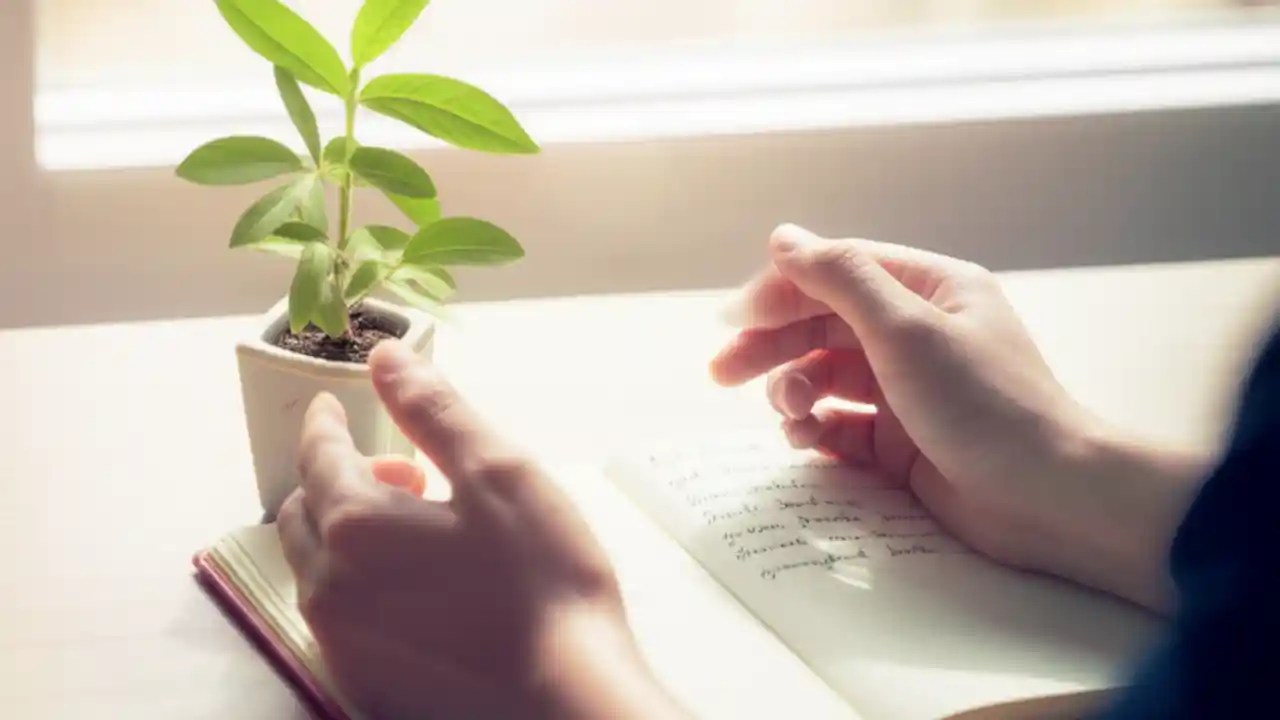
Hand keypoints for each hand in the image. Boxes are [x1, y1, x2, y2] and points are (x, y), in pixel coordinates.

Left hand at [277, 341, 685, 718]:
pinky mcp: (363, 687)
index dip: (324, 423)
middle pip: (303, 514)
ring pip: (317, 569)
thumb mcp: (499, 474)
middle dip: (339, 478)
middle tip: (404, 472)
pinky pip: (338, 619)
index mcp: (356, 526)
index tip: (328, 405)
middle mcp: (329, 588)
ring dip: (347, 533)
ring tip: (419, 530)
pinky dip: (358, 584)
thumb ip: (435, 409)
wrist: (564, 702)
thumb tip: (386, 356)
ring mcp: (342, 646)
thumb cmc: (544, 584)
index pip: (318, 456)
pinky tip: (418, 590)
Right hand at [711, 225, 1206, 610]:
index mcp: (929, 290)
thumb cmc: (986, 404)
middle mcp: (916, 334)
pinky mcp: (900, 444)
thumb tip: (783, 236)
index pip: (837, 273)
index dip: (781, 291)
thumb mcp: (908, 329)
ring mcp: (907, 389)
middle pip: (823, 325)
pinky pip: (839, 425)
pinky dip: (815, 429)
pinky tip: (805, 438)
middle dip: (771, 346)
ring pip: (825, 375)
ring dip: (794, 389)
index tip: (733, 320)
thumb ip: (841, 278)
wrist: (1048, 499)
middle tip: (722, 373)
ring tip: (791, 413)